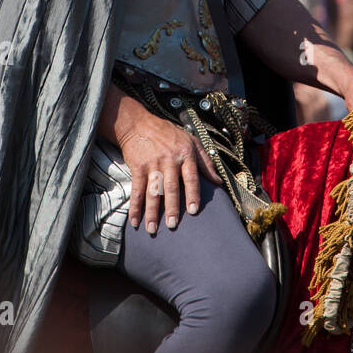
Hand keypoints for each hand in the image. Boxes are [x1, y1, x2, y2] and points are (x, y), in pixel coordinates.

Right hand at [117, 112, 219, 234]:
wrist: (139, 123)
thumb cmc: (168, 133)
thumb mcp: (192, 141)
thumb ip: (206, 162)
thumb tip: (218, 182)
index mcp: (186, 154)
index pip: (191, 177)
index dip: (192, 194)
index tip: (193, 211)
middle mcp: (169, 159)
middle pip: (171, 187)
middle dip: (171, 208)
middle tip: (172, 225)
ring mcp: (152, 163)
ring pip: (153, 192)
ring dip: (151, 212)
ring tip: (152, 229)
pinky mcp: (138, 167)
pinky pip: (137, 190)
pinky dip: (135, 206)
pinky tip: (134, 220)